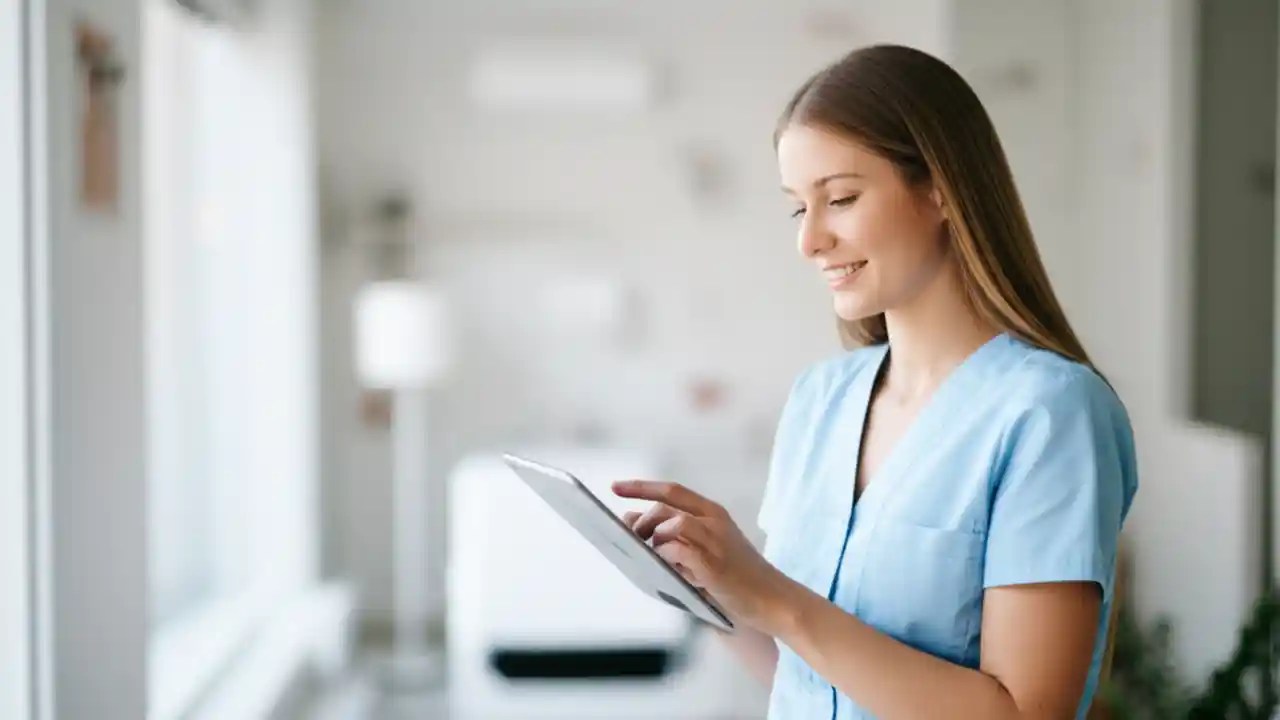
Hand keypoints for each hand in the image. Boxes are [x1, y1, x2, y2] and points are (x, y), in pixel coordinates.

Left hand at [613, 479, 789, 629]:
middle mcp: (714, 520)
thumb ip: (675, 536)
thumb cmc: (737, 578)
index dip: (641, 487)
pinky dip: (663, 555)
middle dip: (640, 521)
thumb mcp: (707, 549)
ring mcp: (715, 540)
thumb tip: (632, 522)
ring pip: (669, 523)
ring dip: (650, 538)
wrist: (774, 600)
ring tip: (645, 554)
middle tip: (629, 539)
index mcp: (714, 513)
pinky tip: (662, 567)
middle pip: (664, 506)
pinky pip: (676, 549)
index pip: (671, 490)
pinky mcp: (712, 564)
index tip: (615, 486)